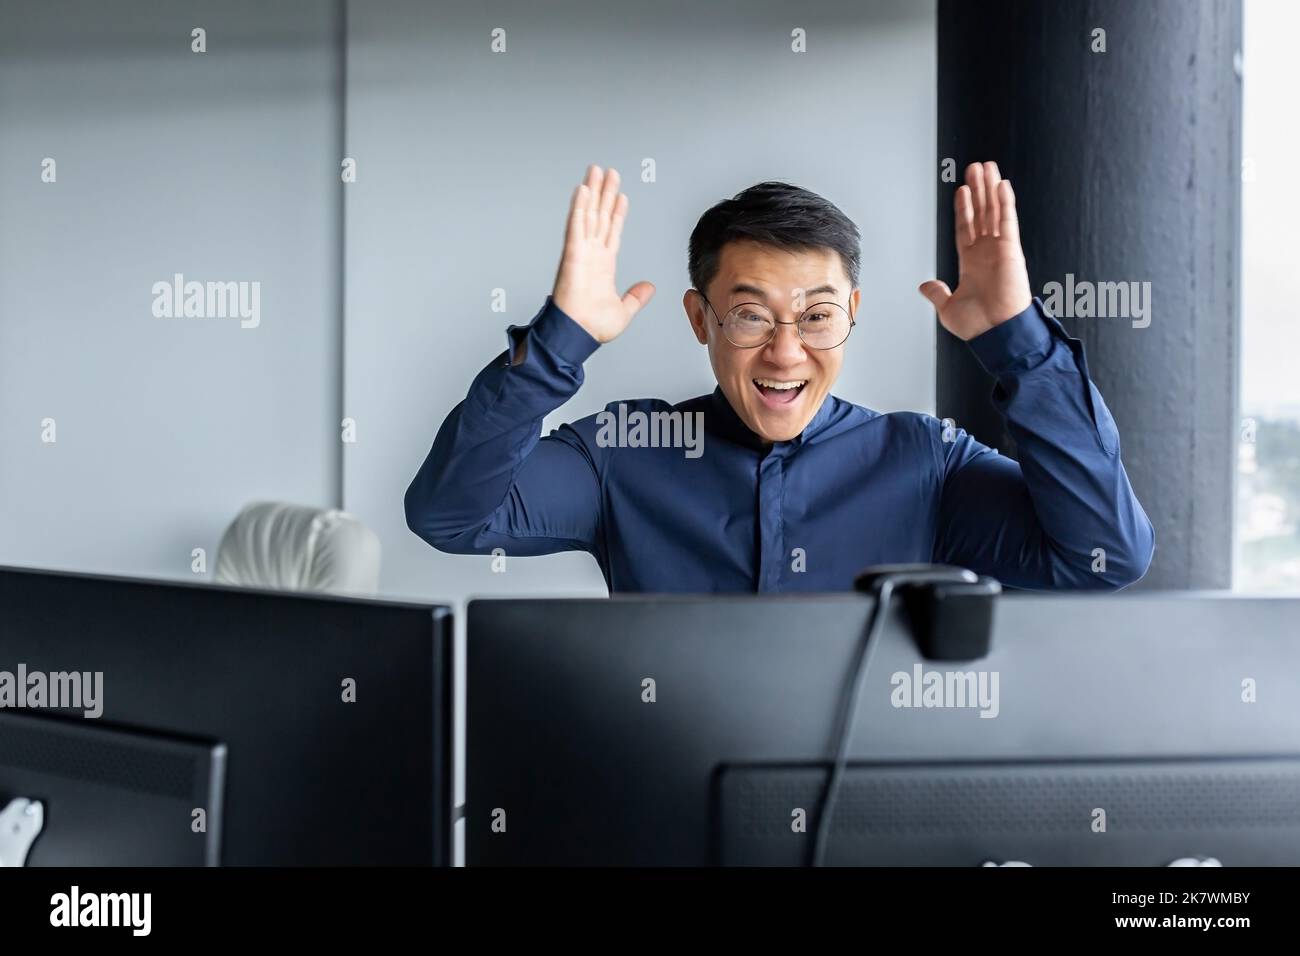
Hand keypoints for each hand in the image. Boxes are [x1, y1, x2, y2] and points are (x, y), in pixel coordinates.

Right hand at [551, 165, 654, 343]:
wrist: (578, 335)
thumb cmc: (592, 327)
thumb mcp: (624, 311)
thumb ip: (636, 297)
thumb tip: (649, 288)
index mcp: (603, 265)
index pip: (612, 232)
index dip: (616, 213)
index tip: (620, 196)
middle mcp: (592, 254)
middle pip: (600, 216)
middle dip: (605, 193)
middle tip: (608, 172)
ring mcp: (581, 252)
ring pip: (588, 214)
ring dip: (593, 192)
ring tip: (596, 171)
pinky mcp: (572, 254)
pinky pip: (577, 226)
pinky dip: (579, 207)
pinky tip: (583, 190)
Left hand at [919, 161, 1031, 340]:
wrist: (996, 333)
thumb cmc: (977, 326)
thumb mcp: (947, 308)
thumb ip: (937, 293)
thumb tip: (925, 286)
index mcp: (972, 264)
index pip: (966, 229)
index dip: (964, 209)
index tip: (962, 191)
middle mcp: (986, 253)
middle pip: (981, 214)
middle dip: (978, 191)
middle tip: (975, 168)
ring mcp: (999, 249)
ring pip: (994, 211)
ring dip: (990, 189)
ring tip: (986, 167)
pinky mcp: (1011, 250)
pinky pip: (1007, 221)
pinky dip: (1005, 203)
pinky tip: (1001, 185)